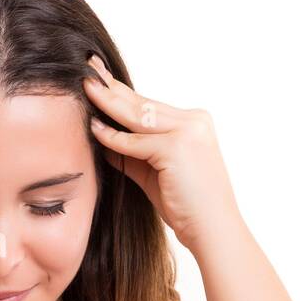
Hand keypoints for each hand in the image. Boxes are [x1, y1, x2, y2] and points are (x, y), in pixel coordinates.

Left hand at [83, 54, 242, 253]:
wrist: (214, 231)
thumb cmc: (188, 207)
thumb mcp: (155, 175)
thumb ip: (132, 155)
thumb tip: (103, 138)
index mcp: (194, 123)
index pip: (149, 105)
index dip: (122, 92)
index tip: (100, 78)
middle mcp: (194, 121)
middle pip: (143, 102)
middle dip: (112, 86)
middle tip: (88, 69)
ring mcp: (187, 131)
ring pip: (138, 115)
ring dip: (108, 101)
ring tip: (86, 87)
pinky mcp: (176, 148)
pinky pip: (135, 142)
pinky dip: (113, 137)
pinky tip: (94, 129)